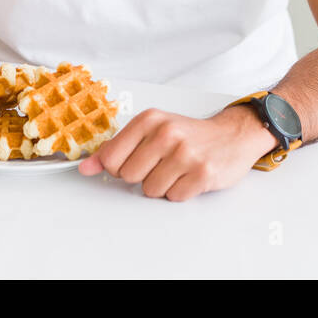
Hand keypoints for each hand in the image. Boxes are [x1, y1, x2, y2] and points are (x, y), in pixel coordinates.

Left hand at [78, 106, 278, 201]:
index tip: (133, 160)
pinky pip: (173, 197)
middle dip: (142, 176)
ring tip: (176, 170)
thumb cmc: (188, 134)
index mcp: (150, 120)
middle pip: (129, 176)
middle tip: (161, 163)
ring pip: (150, 190)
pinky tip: (189, 176)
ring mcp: (185, 154)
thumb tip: (86, 167)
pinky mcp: (202, 173)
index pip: (111, 158)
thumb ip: (116, 148)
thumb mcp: (150, 131)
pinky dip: (180, 191)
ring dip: (162, 186)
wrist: (231, 135)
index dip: (119, 166)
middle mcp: (167, 133)